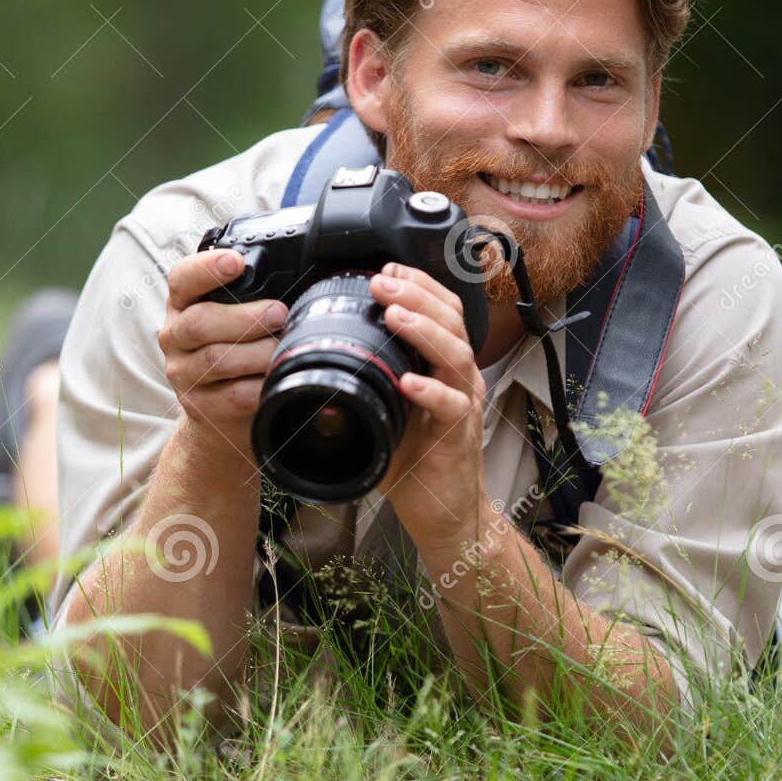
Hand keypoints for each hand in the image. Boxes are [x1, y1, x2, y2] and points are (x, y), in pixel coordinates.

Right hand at [159, 249, 286, 458]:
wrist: (221, 414)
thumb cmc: (235, 353)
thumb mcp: (233, 319)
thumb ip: (250, 297)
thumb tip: (301, 276)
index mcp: (183, 305)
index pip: (181, 279)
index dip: (206, 269)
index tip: (236, 262)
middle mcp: (175, 337)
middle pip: (198, 322)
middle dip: (245, 317)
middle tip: (279, 313)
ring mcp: (183, 373)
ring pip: (215, 360)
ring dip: (256, 352)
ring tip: (282, 347)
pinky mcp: (198, 406)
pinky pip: (232, 395)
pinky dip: (259, 386)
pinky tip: (275, 379)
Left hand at [368, 261, 487, 543]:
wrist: (442, 511)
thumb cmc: (413, 461)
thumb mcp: (384, 411)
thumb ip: (365, 383)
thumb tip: (318, 360)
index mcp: (442, 366)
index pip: (440, 311)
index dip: (418, 285)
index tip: (387, 269)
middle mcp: (458, 379)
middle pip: (451, 320)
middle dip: (417, 293)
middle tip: (383, 280)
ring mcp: (462, 404)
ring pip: (456, 354)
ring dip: (424, 329)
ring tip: (396, 313)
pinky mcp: (458, 436)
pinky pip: (451, 406)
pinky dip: (430, 391)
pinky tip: (408, 382)